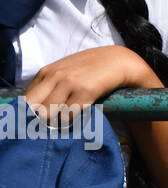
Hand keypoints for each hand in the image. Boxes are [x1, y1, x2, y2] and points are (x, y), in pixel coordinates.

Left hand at [23, 46, 156, 124]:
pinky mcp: (85, 90)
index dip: (30, 115)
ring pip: (47, 114)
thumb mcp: (66, 72)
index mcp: (46, 72)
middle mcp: (54, 76)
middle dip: (38, 120)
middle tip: (51, 126)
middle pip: (32, 108)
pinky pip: (68, 115)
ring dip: (55, 123)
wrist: (121, 61)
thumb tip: (35, 109)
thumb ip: (50, 85)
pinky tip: (79, 118)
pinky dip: (71, 121)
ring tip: (66, 123)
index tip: (40, 122)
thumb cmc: (93, 70)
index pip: (25, 100)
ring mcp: (68, 82)